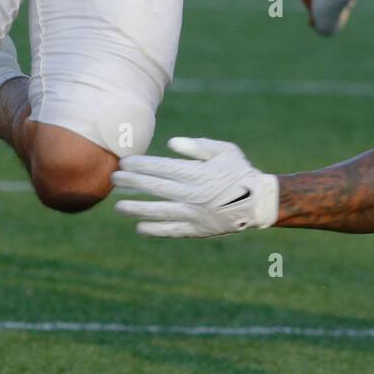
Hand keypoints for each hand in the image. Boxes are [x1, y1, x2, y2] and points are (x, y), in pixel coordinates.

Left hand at [113, 136, 278, 237]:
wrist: (259, 202)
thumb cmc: (240, 171)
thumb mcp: (223, 151)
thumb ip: (197, 146)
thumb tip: (170, 143)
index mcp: (197, 173)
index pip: (161, 168)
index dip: (141, 165)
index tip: (125, 162)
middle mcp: (192, 194)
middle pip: (155, 187)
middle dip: (132, 182)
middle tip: (114, 177)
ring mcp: (193, 214)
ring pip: (159, 211)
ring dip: (137, 208)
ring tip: (118, 206)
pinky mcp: (197, 229)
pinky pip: (172, 230)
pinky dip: (155, 229)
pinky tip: (140, 227)